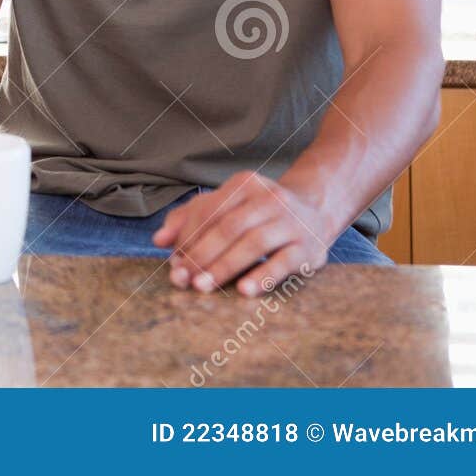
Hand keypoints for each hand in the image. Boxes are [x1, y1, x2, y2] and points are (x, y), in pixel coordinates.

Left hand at [153, 171, 338, 296]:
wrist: (316, 213)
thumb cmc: (258, 214)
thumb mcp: (227, 206)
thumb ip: (189, 219)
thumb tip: (159, 240)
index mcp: (244, 184)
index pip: (209, 210)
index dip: (188, 236)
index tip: (174, 262)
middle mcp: (269, 198)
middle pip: (228, 227)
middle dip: (202, 255)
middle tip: (184, 279)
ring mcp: (291, 221)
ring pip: (253, 243)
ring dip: (224, 267)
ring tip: (203, 286)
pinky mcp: (309, 247)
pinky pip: (284, 262)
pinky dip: (262, 277)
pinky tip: (243, 291)